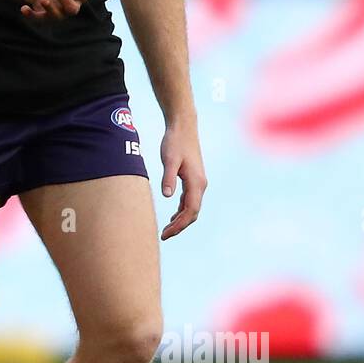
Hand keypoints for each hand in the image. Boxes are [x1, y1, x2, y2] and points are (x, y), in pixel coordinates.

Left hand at [159, 121, 206, 239]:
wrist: (183, 127)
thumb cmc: (174, 142)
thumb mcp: (169, 159)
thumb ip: (168, 177)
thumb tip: (167, 196)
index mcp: (196, 182)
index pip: (190, 211)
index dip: (179, 225)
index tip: (165, 234)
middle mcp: (200, 185)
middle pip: (192, 213)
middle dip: (179, 226)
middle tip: (163, 235)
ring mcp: (198, 182)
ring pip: (191, 208)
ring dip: (180, 220)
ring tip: (166, 230)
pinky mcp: (193, 179)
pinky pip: (189, 201)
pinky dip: (181, 211)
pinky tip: (172, 216)